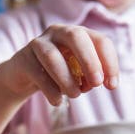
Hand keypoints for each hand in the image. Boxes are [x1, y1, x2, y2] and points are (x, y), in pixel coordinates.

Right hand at [4, 24, 118, 104]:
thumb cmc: (58, 75)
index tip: (112, 86)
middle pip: (76, 37)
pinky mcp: (22, 58)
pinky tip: (57, 101)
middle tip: (96, 84)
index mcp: (78, 34)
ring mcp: (38, 43)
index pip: (100, 41)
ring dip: (66, 78)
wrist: (24, 76)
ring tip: (74, 95)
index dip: (110, 63)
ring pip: (52, 56)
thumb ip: (91, 77)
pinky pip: (37, 73)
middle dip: (89, 60)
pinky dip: (50, 90)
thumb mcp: (78, 74)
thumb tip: (100, 82)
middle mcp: (58, 32)